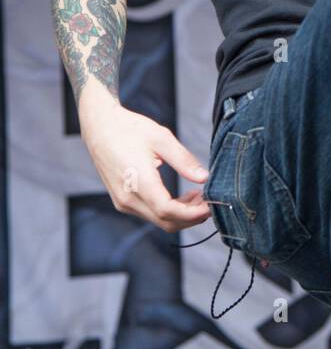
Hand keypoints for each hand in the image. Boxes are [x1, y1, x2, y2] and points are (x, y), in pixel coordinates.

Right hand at [81, 102, 211, 232]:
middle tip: (210, 202)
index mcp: (138, 181)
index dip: (192, 213)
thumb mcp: (161, 138)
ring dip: (181, 215)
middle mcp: (128, 198)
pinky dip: (169, 211)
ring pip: (158, 220)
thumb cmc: (129, 129)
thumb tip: (205, 178)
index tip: (211, 205)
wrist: (100, 127)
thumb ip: (183, 160)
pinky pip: (150, 214)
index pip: (167, 210)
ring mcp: (123, 202)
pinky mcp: (123, 201)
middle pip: (165, 221)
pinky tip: (183, 198)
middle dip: (191, 217)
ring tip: (199, 197)